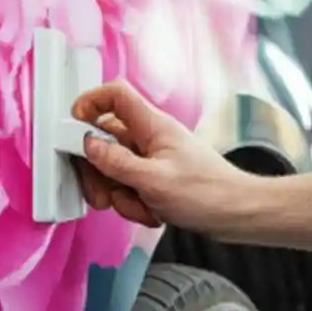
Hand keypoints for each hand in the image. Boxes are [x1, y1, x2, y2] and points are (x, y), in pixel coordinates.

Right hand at [71, 80, 254, 233]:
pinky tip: (153, 214)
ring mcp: (153, 159)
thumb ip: (116, 163)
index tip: (73, 126)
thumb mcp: (153, 181)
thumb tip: (87, 145)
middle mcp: (150, 138)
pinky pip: (129, 187)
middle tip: (101, 195)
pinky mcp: (156, 179)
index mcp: (152, 126)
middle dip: (98, 171)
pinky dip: (135, 204)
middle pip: (105, 140)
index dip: (90, 102)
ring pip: (114, 169)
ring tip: (141, 207)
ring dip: (119, 194)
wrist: (239, 215)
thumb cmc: (208, 193)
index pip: (115, 95)